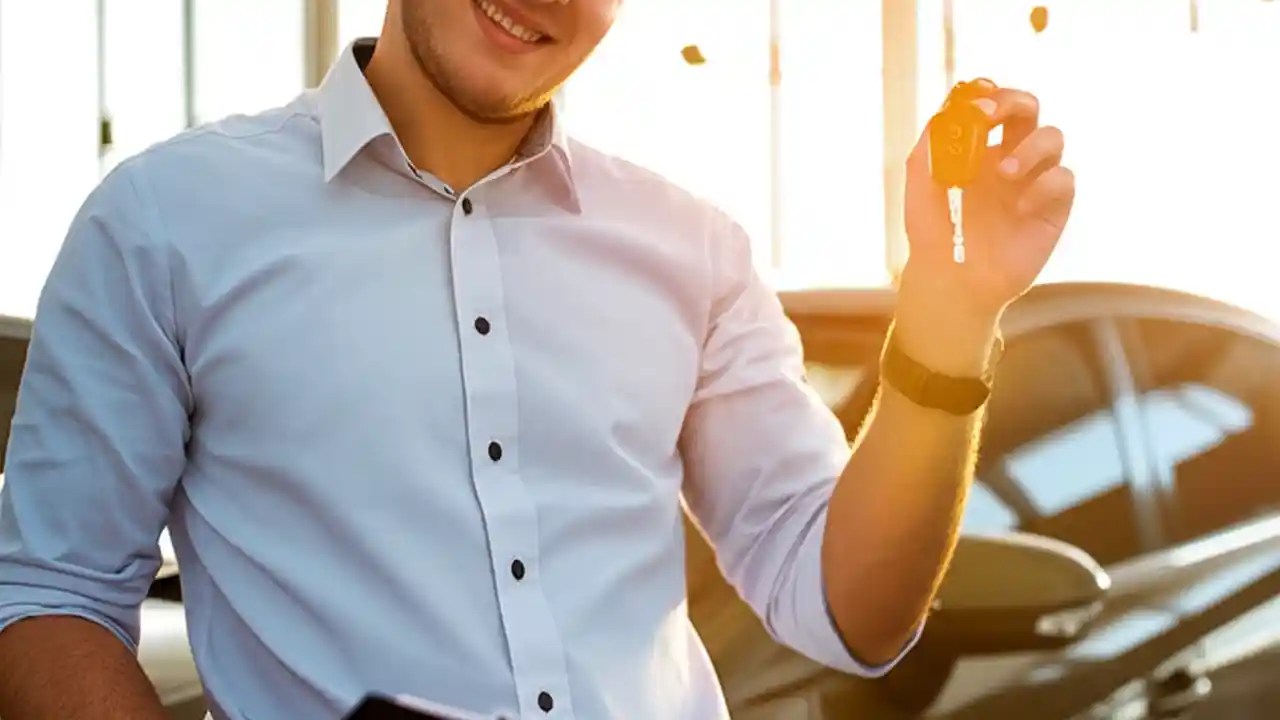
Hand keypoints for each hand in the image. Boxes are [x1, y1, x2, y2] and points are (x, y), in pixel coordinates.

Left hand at [903, 80, 1075, 317]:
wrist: (951, 278)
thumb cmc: (933, 232)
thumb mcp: (921, 182)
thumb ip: (932, 142)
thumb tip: (951, 106)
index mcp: (978, 147)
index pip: (993, 103)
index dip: (989, 93)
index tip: (975, 100)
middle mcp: (1009, 157)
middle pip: (1028, 107)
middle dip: (1012, 101)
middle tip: (989, 116)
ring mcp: (1034, 180)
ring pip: (1053, 136)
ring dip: (1029, 146)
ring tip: (1003, 173)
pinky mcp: (1054, 207)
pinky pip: (1063, 179)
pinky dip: (1044, 185)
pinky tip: (1020, 209)